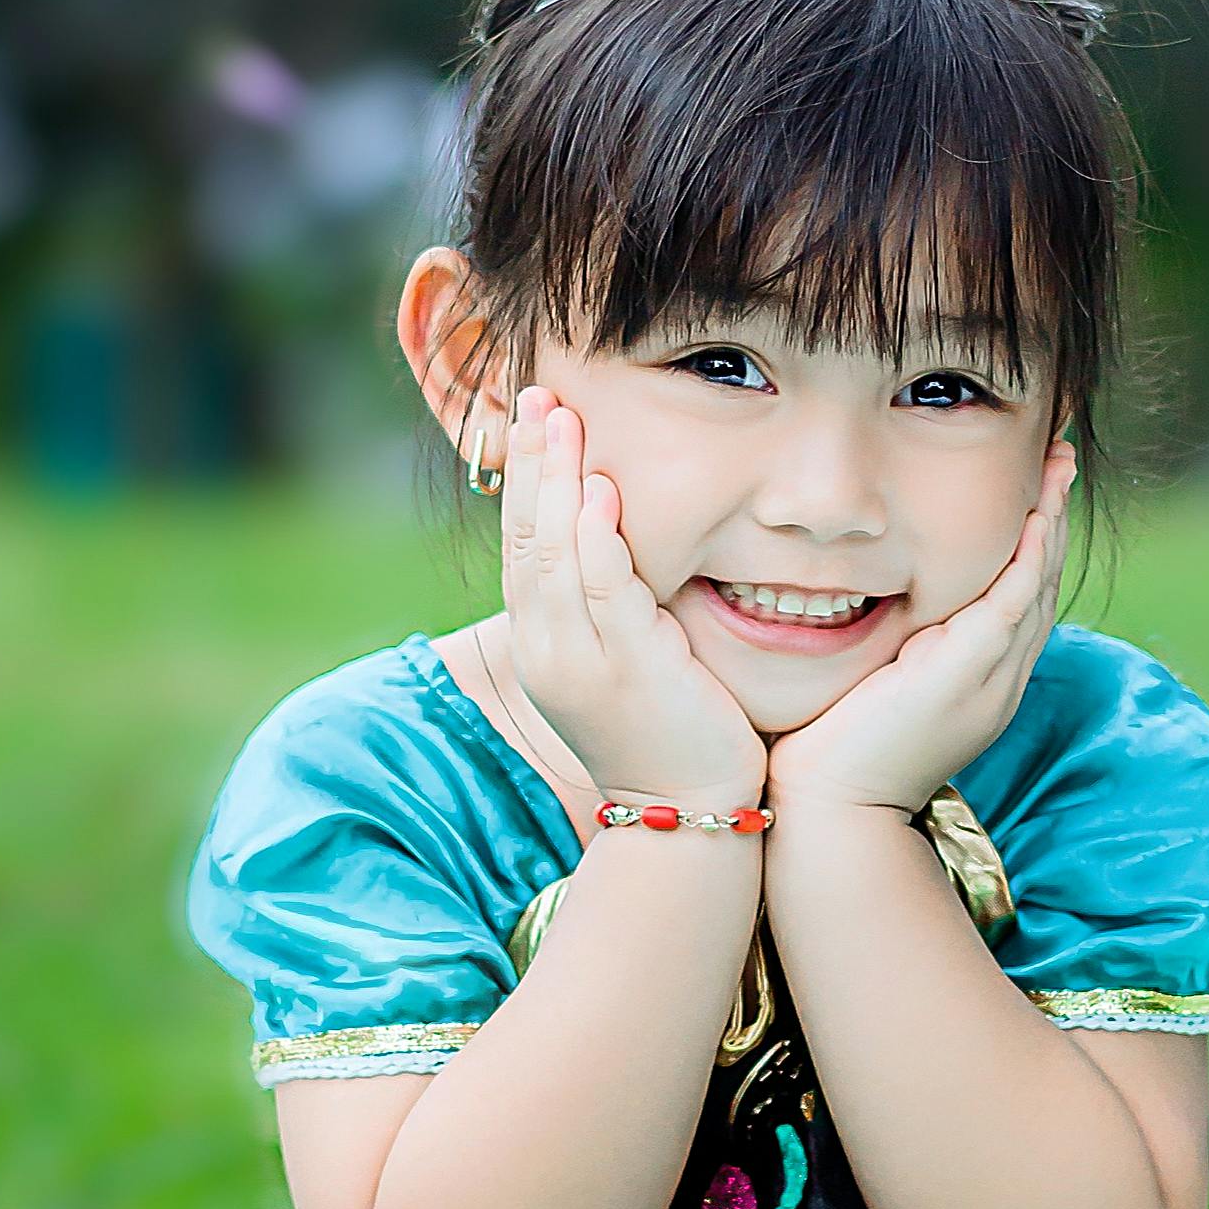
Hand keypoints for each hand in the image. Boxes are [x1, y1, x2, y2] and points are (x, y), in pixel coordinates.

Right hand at [501, 392, 767, 810]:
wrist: (687, 813)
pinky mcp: (628, 671)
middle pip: (525, 540)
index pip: (520, 548)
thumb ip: (607, 601)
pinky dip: (597, 539)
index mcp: (541, 646)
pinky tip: (599, 491)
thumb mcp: (621, 658)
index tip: (533, 419)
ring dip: (557, 481)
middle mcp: (546, 652)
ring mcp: (581, 663)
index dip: (524, 482)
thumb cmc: (667, 729)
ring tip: (564, 418)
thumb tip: (611, 529)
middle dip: (531, 463)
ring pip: (555, 556)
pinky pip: (603, 592)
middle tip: (538, 395)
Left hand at [766, 445, 1076, 818]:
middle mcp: (997, 680)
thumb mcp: (873, 689)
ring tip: (1059, 469)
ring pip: (1036, 587)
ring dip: (1051, 522)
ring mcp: (990, 679)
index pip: (1017, 599)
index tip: (1032, 492)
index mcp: (979, 683)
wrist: (833, 816)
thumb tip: (863, 604)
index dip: (1031, 543)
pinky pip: (1013, 603)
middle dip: (1053, 518)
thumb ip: (889, 651)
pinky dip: (1029, 556)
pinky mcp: (969, 675)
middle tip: (1061, 460)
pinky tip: (1036, 514)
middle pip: (1040, 585)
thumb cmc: (832, 758)